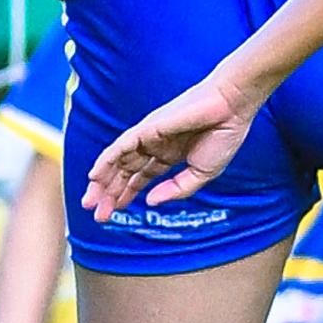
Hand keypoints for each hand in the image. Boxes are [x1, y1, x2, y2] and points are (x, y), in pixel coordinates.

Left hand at [84, 69, 261, 220]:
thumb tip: (151, 201)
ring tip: (90, 203)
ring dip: (103, 182)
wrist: (233, 107)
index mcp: (170, 154)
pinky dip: (106, 161)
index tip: (114, 211)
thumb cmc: (224, 134)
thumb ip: (177, 189)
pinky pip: (120, 147)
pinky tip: (94, 176)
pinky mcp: (147, 128)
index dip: (127, 194)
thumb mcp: (202, 173)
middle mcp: (155, 145)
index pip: (141, 177)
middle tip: (97, 214)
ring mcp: (149, 136)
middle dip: (111, 193)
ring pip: (119, 161)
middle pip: (126, 172)